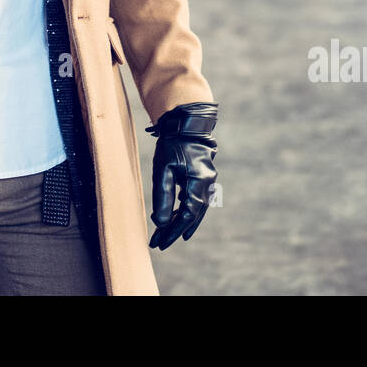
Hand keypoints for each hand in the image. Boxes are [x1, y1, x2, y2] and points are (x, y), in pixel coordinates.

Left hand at [146, 102, 217, 249]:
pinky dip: (184, 209)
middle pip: (192, 216)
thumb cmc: (173, 144)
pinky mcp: (202, 176)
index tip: (160, 243)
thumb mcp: (164, 169)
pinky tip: (175, 214)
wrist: (186, 123)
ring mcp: (207, 181)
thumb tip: (161, 223)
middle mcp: (207, 184)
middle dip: (175, 230)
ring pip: (195, 208)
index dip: (174, 231)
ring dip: (180, 221)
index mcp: (199, 183)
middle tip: (159, 243)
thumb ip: (163, 196)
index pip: (187, 216)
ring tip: (165, 233)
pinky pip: (195, 199)